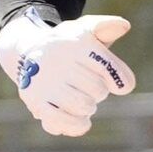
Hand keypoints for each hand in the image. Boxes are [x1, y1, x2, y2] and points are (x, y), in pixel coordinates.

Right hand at [0, 11, 133, 137]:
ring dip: (88, 107)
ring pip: (84, 107)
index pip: (107, 67)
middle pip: (98, 90)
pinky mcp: (35, 102)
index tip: (122, 85)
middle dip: (99, 90)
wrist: (28, 53)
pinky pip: (64, 123)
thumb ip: (106, 27)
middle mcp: (56, 60)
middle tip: (88, 85)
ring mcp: (44, 83)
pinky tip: (79, 119)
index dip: (122, 80)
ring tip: (79, 97)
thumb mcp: (86, 30)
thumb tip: (124, 26)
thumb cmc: (68, 45)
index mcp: (74, 42)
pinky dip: (77, 125)